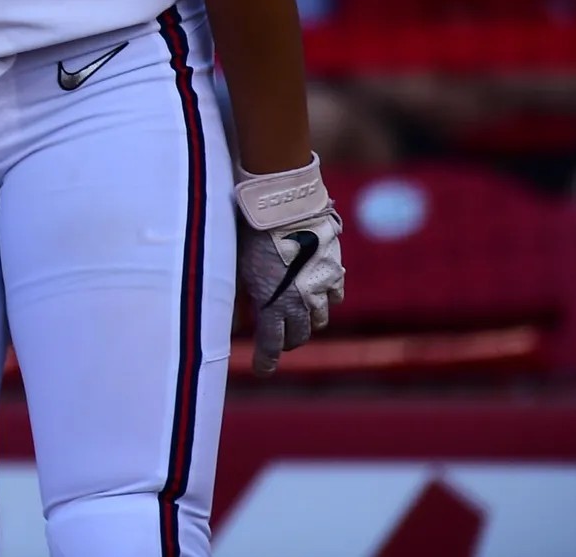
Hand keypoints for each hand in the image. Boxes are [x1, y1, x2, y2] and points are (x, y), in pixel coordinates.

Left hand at [234, 156, 345, 375]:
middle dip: (287, 341)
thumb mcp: (240, 270)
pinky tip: (316, 295)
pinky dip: (325, 300)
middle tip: (279, 341)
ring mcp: (321, 287)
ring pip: (320, 318)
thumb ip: (243, 299)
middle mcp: (301, 302)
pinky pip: (335, 296)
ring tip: (297, 318)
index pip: (271, 344)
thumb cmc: (250, 235)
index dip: (267, 360)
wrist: (283, 206)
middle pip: (298, 335)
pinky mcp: (336, 271)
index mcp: (272, 304)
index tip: (263, 370)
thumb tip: (239, 323)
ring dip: (307, 322)